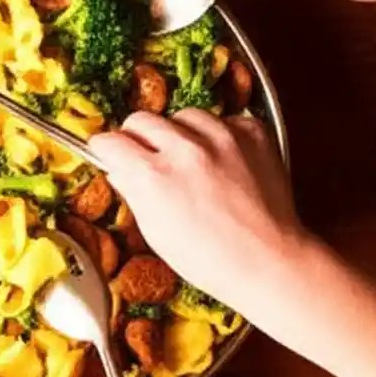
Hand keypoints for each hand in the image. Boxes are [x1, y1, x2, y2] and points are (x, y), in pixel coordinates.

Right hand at [87, 110, 302, 303]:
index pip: (110, 141)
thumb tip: (119, 170)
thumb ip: (133, 192)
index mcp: (153, 175)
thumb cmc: (207, 258)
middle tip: (148, 158)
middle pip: (142, 120)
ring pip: (182, 116)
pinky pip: (222, 120)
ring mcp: (222, 136)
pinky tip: (220, 161)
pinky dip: (217, 137)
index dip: (106, 151)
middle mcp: (185, 147)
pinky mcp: (252, 133)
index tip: (110, 155)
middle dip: (138, 138)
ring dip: (179, 133)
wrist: (269, 260)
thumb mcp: (155, 232)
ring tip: (190, 160)